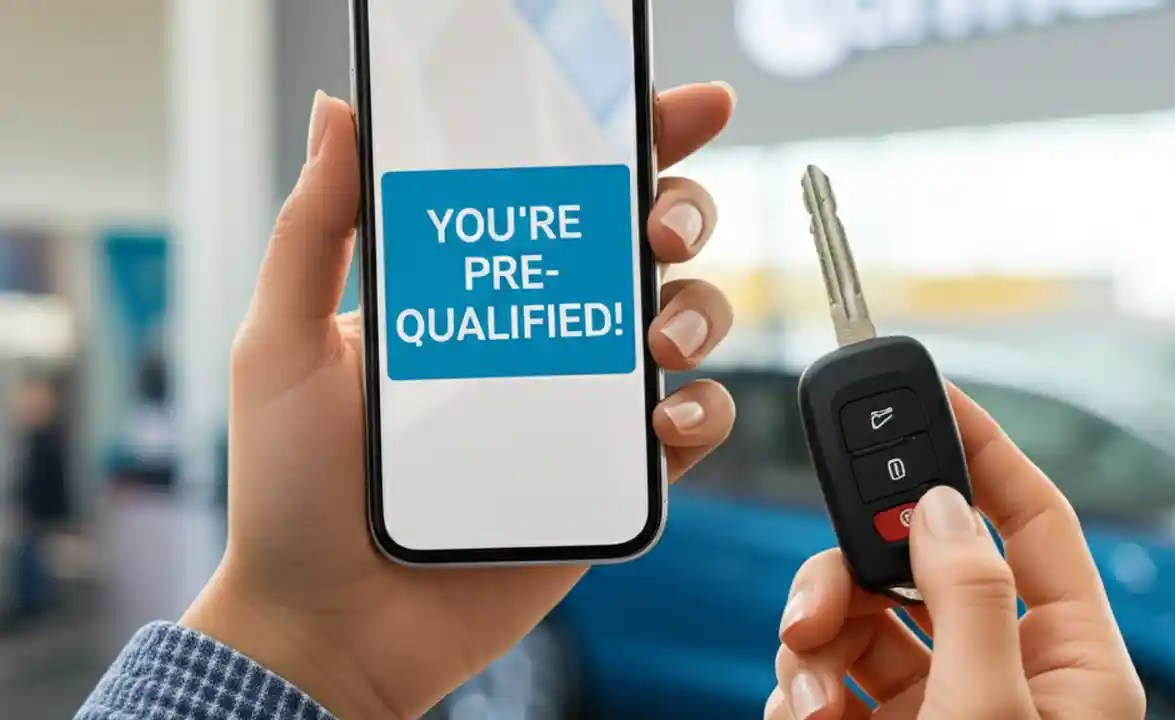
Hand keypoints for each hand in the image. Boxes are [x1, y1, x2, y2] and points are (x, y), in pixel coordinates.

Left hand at [181, 84, 736, 718]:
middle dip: (680, 210)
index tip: (680, 105)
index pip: (560, 192)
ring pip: (686, 321)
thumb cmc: (293, 491)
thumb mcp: (283, 343)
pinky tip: (663, 417)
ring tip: (655, 337)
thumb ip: (315, 229)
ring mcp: (581, 405)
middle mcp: (541, 334)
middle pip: (643, 242)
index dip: (628, 139)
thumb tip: (338, 112)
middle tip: (656, 228)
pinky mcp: (610, 476)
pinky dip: (699, 411)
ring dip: (697, 307)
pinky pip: (690, 427)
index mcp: (475, 288)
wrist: (330, 622)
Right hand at [766, 387, 1145, 718]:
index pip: (1034, 520)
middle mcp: (1004, 670)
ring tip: (808, 696)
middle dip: (850, 575)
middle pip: (917, 565)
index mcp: (1068, 660)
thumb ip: (969, 600)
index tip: (932, 395)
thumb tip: (936, 503)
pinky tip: (803, 715)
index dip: (985, 451)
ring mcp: (943, 702)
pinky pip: (830, 669)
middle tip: (817, 599)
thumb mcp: (988, 712)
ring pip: (860, 617)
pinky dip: (802, 683)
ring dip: (814, 640)